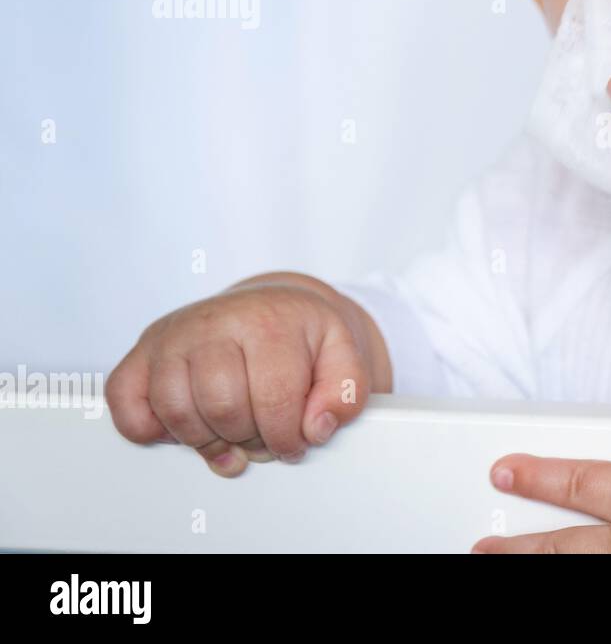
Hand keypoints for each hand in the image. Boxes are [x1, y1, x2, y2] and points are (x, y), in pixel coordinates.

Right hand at [106, 273, 385, 476]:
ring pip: (175, 411)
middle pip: (222, 407)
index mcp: (268, 322)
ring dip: (206, 439)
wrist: (273, 306)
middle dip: (249, 439)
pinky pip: (125, 402)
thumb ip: (346, 391)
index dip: (287, 437)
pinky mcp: (143, 351)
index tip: (294, 443)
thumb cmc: (302, 334)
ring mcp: (173, 335)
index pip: (274, 399)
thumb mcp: (342, 353)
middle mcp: (214, 322)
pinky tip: (186, 426)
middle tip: (263, 438)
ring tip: (231, 435)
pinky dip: (149, 427)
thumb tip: (317, 426)